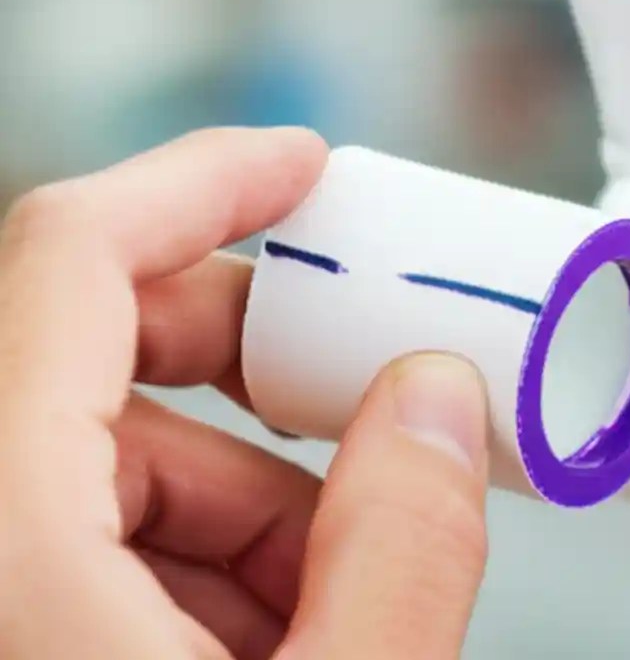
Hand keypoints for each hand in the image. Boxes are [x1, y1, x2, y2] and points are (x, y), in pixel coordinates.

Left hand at [0, 129, 491, 659]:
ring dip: (244, 515)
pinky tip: (273, 641)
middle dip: (258, 393)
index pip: (71, 258)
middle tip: (368, 418)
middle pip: (94, 362)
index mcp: (1, 537)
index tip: (299, 169)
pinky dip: (193, 572)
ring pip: (101, 466)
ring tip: (329, 609)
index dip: (203, 183)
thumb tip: (434, 407)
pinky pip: (80, 542)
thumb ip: (401, 554)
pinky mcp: (2, 628)